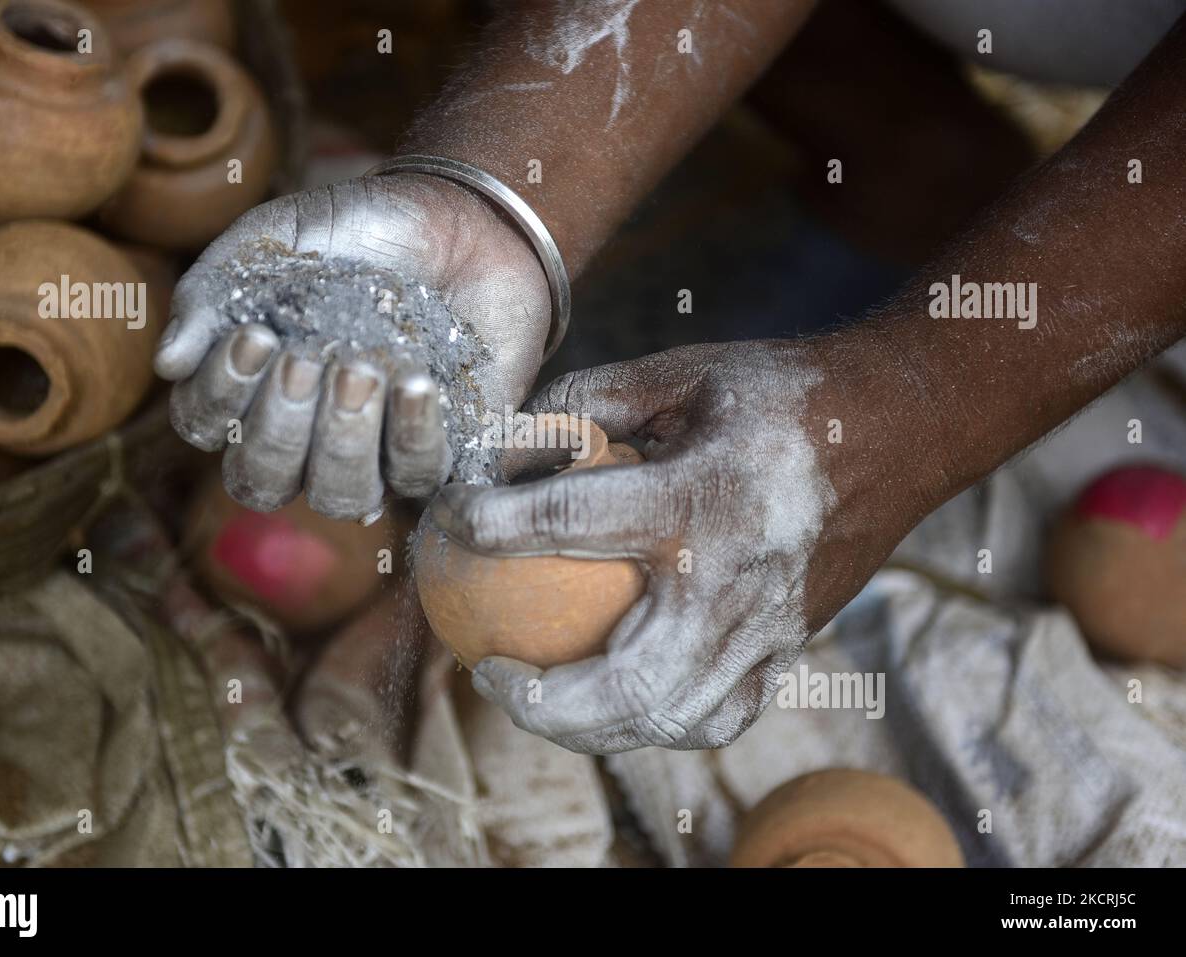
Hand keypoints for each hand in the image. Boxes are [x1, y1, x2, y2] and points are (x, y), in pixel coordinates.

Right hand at [153, 173, 549, 517]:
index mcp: (250, 388)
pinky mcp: (439, 450)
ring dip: (342, 441)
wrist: (455, 217)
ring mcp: (373, 452)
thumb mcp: (274, 240)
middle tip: (305, 359)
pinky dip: (414, 433)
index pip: (208, 428)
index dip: (222, 396)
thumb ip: (215, 293)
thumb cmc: (354, 231)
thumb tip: (168, 364)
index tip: (256, 335)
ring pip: (341, 497)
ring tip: (361, 369)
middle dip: (279, 427)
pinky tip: (417, 380)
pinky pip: (420, 475)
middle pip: (265, 482)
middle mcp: (305, 435)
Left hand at [428, 339, 933, 752]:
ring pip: (666, 722)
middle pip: (622, 684)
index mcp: (703, 497)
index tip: (450, 517)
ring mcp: (769, 633)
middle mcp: (736, 583)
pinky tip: (611, 703)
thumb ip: (582, 405)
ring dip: (585, 727)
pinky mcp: (788, 652)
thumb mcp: (676, 371)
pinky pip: (713, 719)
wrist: (899, 430)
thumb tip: (500, 447)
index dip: (487, 522)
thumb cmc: (779, 394)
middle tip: (485, 665)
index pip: (567, 520)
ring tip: (534, 697)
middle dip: (535, 696)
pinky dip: (651, 725)